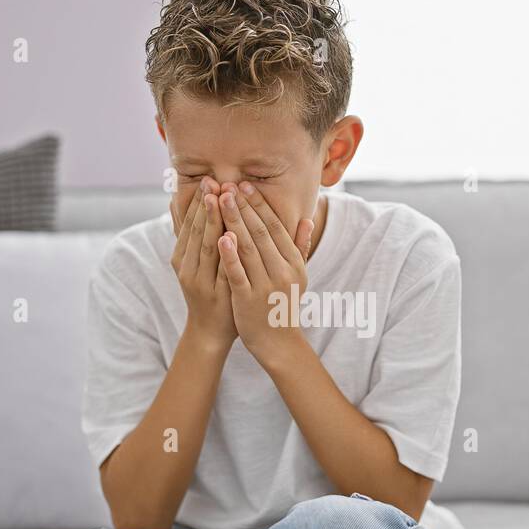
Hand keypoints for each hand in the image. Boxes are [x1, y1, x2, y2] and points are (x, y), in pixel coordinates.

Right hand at [170, 177, 235, 349]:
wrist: (209, 332)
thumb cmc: (206, 291)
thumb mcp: (191, 262)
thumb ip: (187, 234)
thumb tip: (173, 201)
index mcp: (181, 259)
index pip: (190, 226)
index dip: (197, 203)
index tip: (206, 181)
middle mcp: (187, 269)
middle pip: (197, 233)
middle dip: (205, 206)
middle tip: (212, 182)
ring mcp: (201, 283)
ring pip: (207, 248)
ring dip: (212, 222)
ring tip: (219, 198)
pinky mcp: (216, 295)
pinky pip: (222, 270)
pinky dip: (226, 253)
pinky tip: (231, 236)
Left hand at [215, 181, 314, 365]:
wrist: (278, 344)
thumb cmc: (284, 305)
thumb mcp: (299, 276)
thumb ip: (301, 247)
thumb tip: (308, 220)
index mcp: (294, 263)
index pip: (275, 227)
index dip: (259, 204)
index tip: (244, 185)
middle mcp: (282, 272)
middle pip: (259, 232)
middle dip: (242, 206)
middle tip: (227, 184)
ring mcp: (265, 286)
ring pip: (247, 247)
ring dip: (233, 221)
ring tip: (219, 199)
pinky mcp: (248, 300)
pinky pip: (238, 273)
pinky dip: (230, 254)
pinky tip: (220, 235)